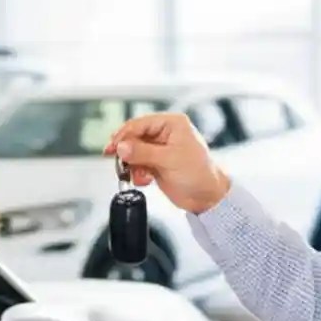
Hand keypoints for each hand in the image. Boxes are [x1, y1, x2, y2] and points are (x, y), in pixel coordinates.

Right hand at [104, 113, 230, 213]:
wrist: (207, 197)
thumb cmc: (199, 173)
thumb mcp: (169, 159)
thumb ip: (142, 152)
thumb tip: (122, 147)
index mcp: (173, 124)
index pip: (140, 124)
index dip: (124, 135)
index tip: (113, 147)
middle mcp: (166, 134)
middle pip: (134, 137)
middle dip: (127, 152)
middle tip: (119, 162)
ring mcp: (160, 149)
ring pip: (134, 152)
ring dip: (132, 164)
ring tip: (137, 174)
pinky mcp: (157, 163)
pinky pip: (138, 164)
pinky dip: (137, 172)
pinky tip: (144, 180)